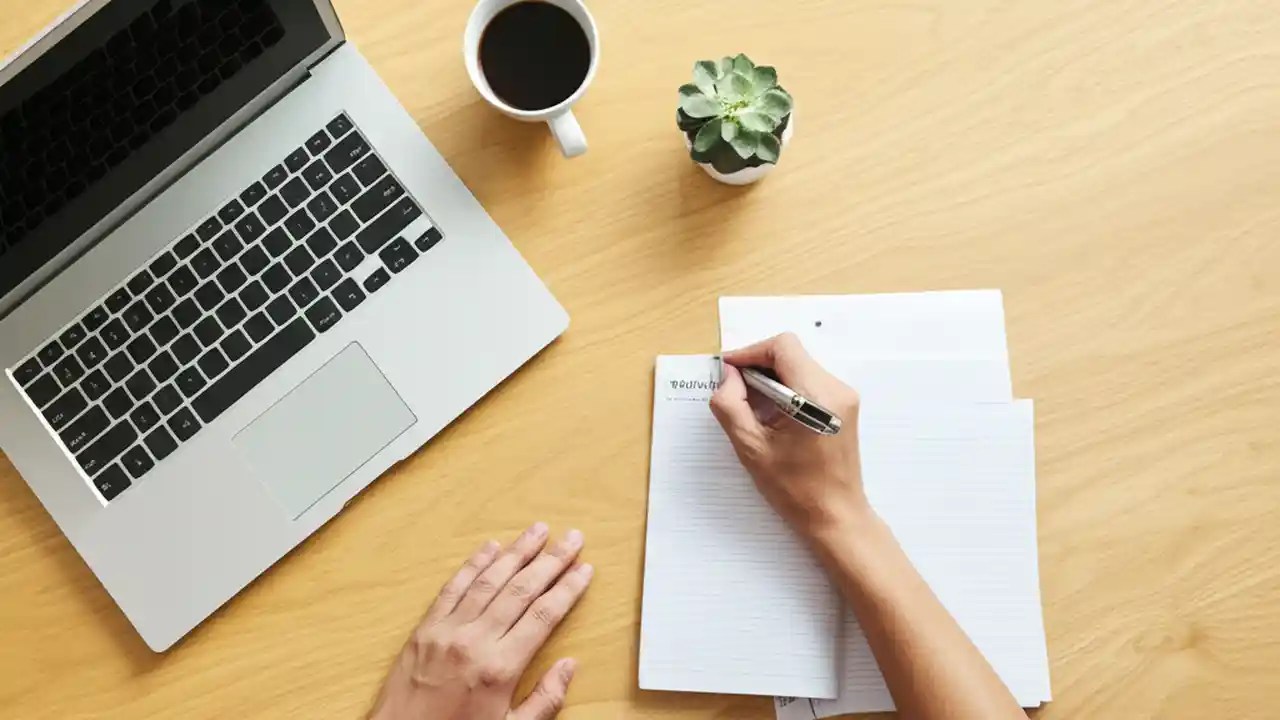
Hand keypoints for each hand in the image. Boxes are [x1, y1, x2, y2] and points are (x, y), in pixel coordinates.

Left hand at [370, 522, 593, 719]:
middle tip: (572, 538)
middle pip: (522, 590)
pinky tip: (490, 548)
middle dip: (551, 561)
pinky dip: (473, 565)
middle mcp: (475, 642)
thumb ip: (545, 701)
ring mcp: (447, 631)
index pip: (544, 616)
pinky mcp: (425, 629)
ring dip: (517, 552)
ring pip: (489, 581)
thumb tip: (569, 667)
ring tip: (539, 531)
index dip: (568, 589)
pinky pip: (453, 588)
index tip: (585, 569)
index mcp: (500, 669)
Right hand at [710, 333, 870, 543]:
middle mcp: (836, 389)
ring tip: (752, 407)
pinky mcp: (844, 406)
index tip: (727, 370)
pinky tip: (772, 415)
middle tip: (735, 390)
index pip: (782, 347)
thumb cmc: (795, 489)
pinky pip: (809, 381)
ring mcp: (844, 397)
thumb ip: (731, 406)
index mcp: (817, 396)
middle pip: (791, 354)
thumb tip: (727, 376)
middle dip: (758, 366)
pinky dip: (786, 388)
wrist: (835, 516)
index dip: (750, 352)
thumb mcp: (751, 447)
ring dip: (771, 378)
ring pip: (799, 366)